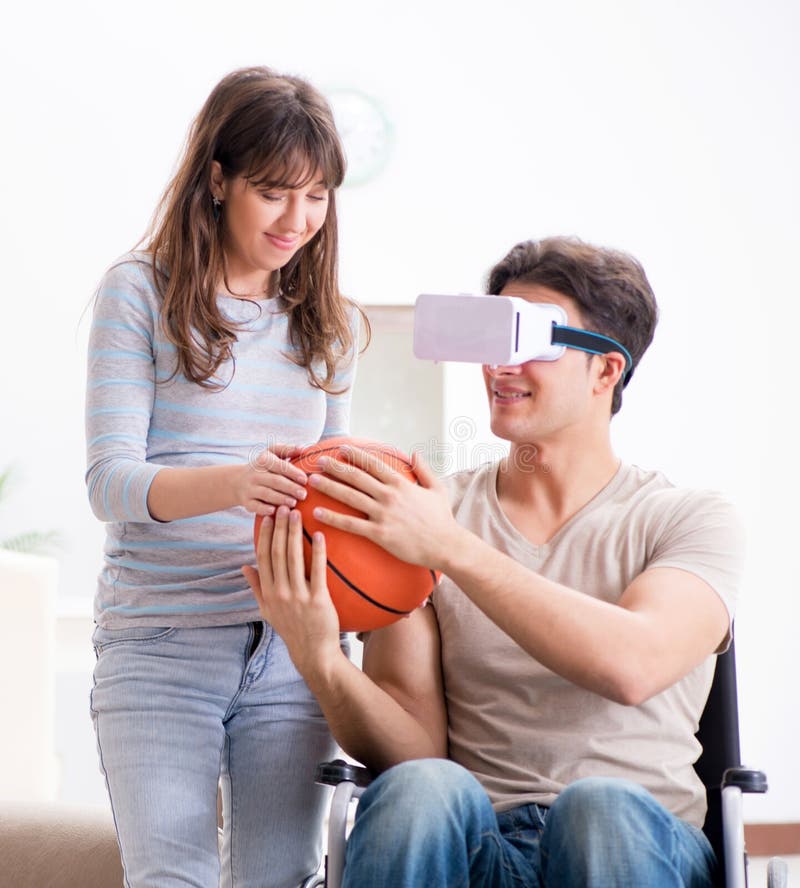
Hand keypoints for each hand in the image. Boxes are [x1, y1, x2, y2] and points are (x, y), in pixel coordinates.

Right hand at [236, 443, 308, 515]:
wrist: (237, 481)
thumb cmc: (262, 467)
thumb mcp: (271, 454)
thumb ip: (287, 450)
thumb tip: (303, 449)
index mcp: (263, 461)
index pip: (279, 466)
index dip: (292, 472)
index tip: (305, 479)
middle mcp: (255, 474)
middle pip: (274, 481)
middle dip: (290, 488)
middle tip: (303, 494)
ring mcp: (249, 488)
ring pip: (266, 494)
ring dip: (281, 499)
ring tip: (294, 503)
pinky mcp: (246, 502)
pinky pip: (255, 506)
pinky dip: (264, 509)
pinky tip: (274, 511)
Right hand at [242, 505, 342, 675]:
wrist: (313, 653)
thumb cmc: (292, 629)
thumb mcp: (268, 610)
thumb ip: (257, 587)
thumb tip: (244, 567)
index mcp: (268, 593)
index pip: (263, 557)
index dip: (264, 535)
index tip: (268, 516)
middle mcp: (280, 593)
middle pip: (277, 553)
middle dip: (279, 528)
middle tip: (283, 506)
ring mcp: (298, 596)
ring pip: (293, 558)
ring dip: (294, 533)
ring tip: (298, 513)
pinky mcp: (317, 600)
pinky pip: (317, 570)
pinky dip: (317, 551)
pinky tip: (320, 535)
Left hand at [307, 447, 458, 570]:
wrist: (446, 545)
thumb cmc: (442, 519)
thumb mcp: (436, 489)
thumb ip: (424, 470)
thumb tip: (415, 453)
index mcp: (401, 483)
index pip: (373, 464)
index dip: (355, 455)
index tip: (341, 447)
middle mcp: (389, 495)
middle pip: (356, 477)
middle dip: (335, 467)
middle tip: (318, 461)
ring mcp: (383, 514)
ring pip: (349, 497)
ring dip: (329, 487)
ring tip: (312, 481)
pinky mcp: (379, 533)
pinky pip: (351, 524)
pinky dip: (332, 518)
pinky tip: (317, 513)